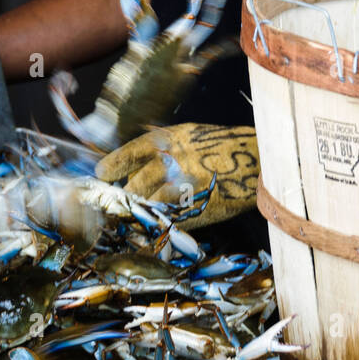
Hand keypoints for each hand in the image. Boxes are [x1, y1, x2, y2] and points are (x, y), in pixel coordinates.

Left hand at [94, 123, 258, 229]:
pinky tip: (159, 223)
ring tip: (140, 212)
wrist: (255, 159)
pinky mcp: (196, 209)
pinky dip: (162, 224)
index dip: (113, 167)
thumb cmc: (218, 146)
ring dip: (142, 212)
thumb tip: (132, 166)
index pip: (130, 154)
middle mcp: (173, 163)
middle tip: (123, 201)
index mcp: (168, 142)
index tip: (103, 175)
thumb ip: (160, 148)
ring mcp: (184, 188)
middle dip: (127, 197)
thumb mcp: (187, 136)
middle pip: (136, 187)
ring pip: (150, 206)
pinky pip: (170, 220)